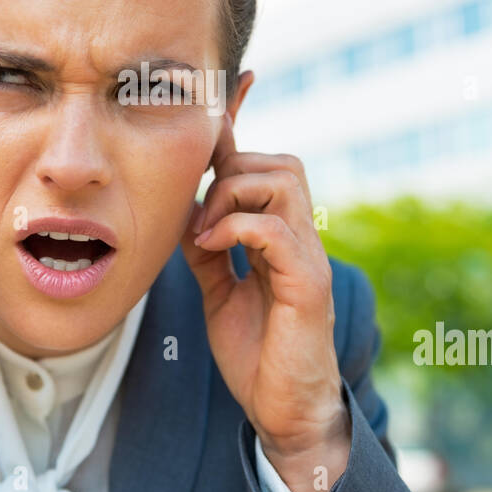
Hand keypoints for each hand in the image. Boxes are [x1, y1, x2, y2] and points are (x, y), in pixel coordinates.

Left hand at [180, 112, 349, 491]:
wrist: (282, 408)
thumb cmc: (256, 350)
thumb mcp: (218, 288)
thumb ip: (206, 245)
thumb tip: (184, 206)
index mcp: (278, 233)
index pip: (261, 164)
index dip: (244, 124)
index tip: (237, 82)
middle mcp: (300, 235)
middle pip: (277, 160)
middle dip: (231, 173)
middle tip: (202, 217)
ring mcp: (307, 256)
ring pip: (282, 179)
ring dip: (234, 195)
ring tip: (209, 233)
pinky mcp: (307, 283)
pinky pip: (276, 228)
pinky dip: (238, 227)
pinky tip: (215, 248)